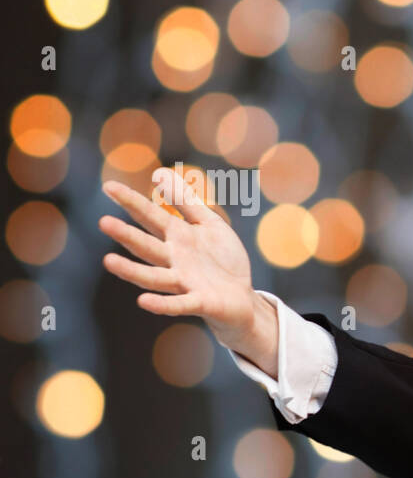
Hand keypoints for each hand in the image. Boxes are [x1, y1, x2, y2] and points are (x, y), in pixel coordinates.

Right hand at [98, 168, 278, 374]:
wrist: (244, 296)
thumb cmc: (223, 259)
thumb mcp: (209, 224)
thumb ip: (186, 201)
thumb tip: (158, 173)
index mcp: (178, 237)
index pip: (151, 216)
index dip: (132, 201)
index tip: (108, 186)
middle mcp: (175, 260)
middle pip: (147, 246)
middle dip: (126, 235)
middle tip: (103, 222)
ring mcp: (185, 282)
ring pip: (154, 276)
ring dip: (131, 271)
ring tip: (108, 261)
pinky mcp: (200, 302)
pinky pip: (179, 304)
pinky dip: (162, 304)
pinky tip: (142, 301)